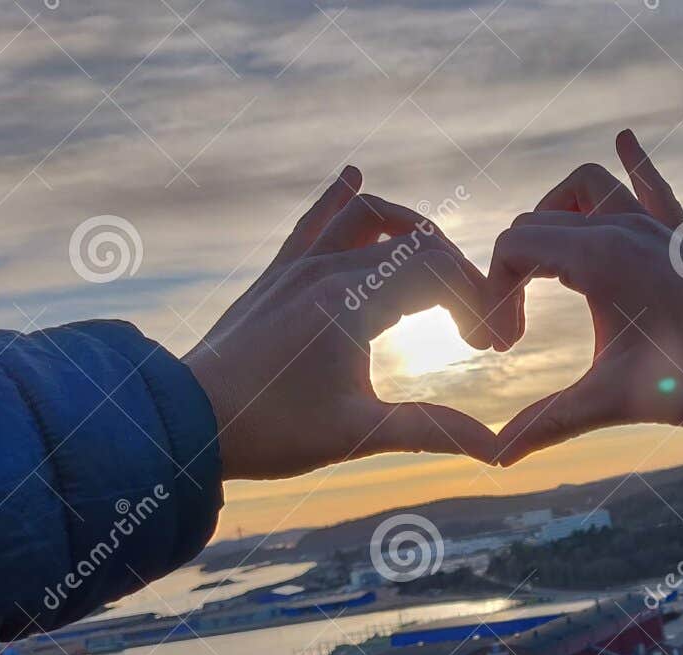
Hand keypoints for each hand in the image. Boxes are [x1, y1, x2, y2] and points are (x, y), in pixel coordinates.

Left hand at [184, 167, 513, 480]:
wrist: (185, 421)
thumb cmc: (269, 431)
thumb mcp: (356, 435)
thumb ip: (430, 430)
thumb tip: (496, 449)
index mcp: (350, 301)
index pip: (439, 273)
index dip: (480, 303)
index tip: (493, 348)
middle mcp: (325, 269)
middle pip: (416, 241)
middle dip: (460, 277)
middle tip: (477, 330)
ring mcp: (298, 266)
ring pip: (370, 216)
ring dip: (415, 233)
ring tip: (443, 270)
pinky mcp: (277, 275)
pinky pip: (315, 221)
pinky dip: (341, 199)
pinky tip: (353, 176)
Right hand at [487, 131, 682, 521]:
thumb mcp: (616, 401)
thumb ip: (551, 422)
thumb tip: (498, 458)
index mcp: (602, 254)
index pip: (513, 247)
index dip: (493, 296)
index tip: (504, 350)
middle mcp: (627, 228)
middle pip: (538, 220)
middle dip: (511, 270)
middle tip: (513, 333)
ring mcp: (659, 230)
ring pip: (587, 188)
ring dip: (553, 214)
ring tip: (540, 263)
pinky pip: (653, 188)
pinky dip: (634, 166)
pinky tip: (626, 138)